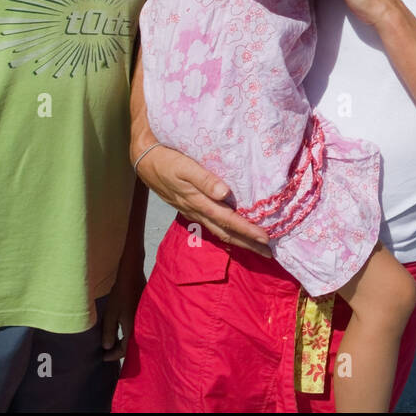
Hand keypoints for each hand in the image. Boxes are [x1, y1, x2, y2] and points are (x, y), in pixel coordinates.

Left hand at [101, 248, 146, 361]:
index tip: (103, 357)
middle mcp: (141, 327)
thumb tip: (107, 347)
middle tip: (108, 352)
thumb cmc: (120, 295)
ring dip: (125, 342)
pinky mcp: (145, 314)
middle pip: (132, 346)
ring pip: (135, 338)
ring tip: (114, 342)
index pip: (124, 349)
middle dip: (120, 350)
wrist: (132, 277)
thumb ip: (109, 332)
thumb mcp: (111, 314)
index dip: (113, 355)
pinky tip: (123, 331)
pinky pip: (138, 329)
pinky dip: (129, 334)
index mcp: (133, 329)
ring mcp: (144, 320)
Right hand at [137, 143, 269, 255]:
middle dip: (248, 244)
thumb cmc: (168, 161)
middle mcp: (198, 211)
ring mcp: (194, 212)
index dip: (247, 231)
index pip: (228, 221)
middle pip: (226, 233)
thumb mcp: (185, 167)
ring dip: (239, 241)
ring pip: (219, 232)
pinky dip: (226, 233)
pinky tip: (234, 234)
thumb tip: (224, 193)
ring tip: (256, 247)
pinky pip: (212, 226)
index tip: (266, 238)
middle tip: (269, 254)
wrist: (146, 162)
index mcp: (199, 202)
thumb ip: (205, 179)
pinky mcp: (191, 209)